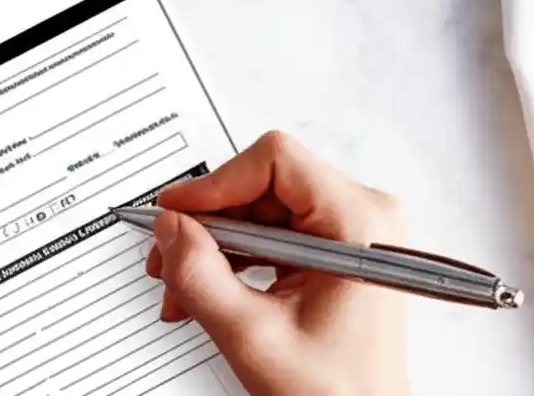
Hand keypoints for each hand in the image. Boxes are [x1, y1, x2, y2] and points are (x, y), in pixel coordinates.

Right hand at [146, 131, 409, 395]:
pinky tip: (211, 290)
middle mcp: (365, 217)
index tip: (175, 212)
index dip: (215, 183)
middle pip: (263, 184)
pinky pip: (276, 232)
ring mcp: (353, 233)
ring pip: (263, 209)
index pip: (274, 161)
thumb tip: (169, 228)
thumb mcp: (252, 336)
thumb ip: (199, 276)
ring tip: (184, 287)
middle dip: (208, 224)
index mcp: (360, 224)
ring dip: (217, 245)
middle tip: (168, 258)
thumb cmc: (337, 394)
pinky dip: (238, 258)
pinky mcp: (338, 250)